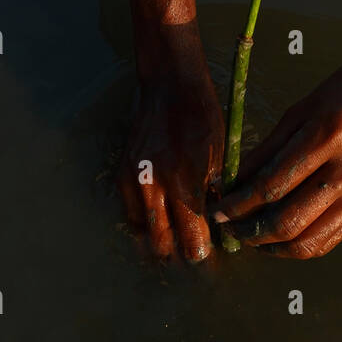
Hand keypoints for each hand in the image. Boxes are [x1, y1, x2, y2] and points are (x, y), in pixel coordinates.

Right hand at [119, 57, 224, 263]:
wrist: (169, 85)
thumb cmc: (203, 117)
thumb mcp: (219, 155)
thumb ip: (215, 194)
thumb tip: (219, 227)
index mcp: (184, 179)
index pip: (191, 238)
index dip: (202, 252)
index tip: (211, 255)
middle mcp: (154, 185)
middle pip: (163, 245)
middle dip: (180, 254)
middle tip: (195, 252)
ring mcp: (134, 180)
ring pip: (143, 234)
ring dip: (160, 241)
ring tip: (178, 241)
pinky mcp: (122, 174)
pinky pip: (131, 214)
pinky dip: (145, 224)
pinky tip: (161, 220)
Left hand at [209, 51, 341, 258]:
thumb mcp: (299, 110)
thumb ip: (266, 150)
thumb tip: (234, 186)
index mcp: (326, 137)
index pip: (271, 185)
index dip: (237, 204)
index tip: (217, 211)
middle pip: (288, 221)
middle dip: (250, 232)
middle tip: (229, 230)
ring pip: (310, 241)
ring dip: (273, 247)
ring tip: (252, 239)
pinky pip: (332, 238)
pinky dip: (301, 244)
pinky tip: (283, 238)